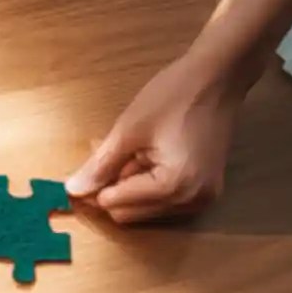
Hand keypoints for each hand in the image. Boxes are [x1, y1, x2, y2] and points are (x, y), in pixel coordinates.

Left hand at [65, 53, 257, 223]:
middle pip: (130, 214)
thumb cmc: (175, 96)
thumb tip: (73, 190)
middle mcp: (192, 201)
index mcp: (175, 186)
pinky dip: (147, 185)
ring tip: (132, 152)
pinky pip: (163, 201)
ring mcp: (202, 199)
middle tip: (108, 154)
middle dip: (112, 189)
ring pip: (145, 210)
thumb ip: (101, 164)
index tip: (80, 170)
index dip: (93, 189)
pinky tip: (147, 157)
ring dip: (129, 187)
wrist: (218, 78)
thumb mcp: (129, 129)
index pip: (117, 205)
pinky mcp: (205, 191)